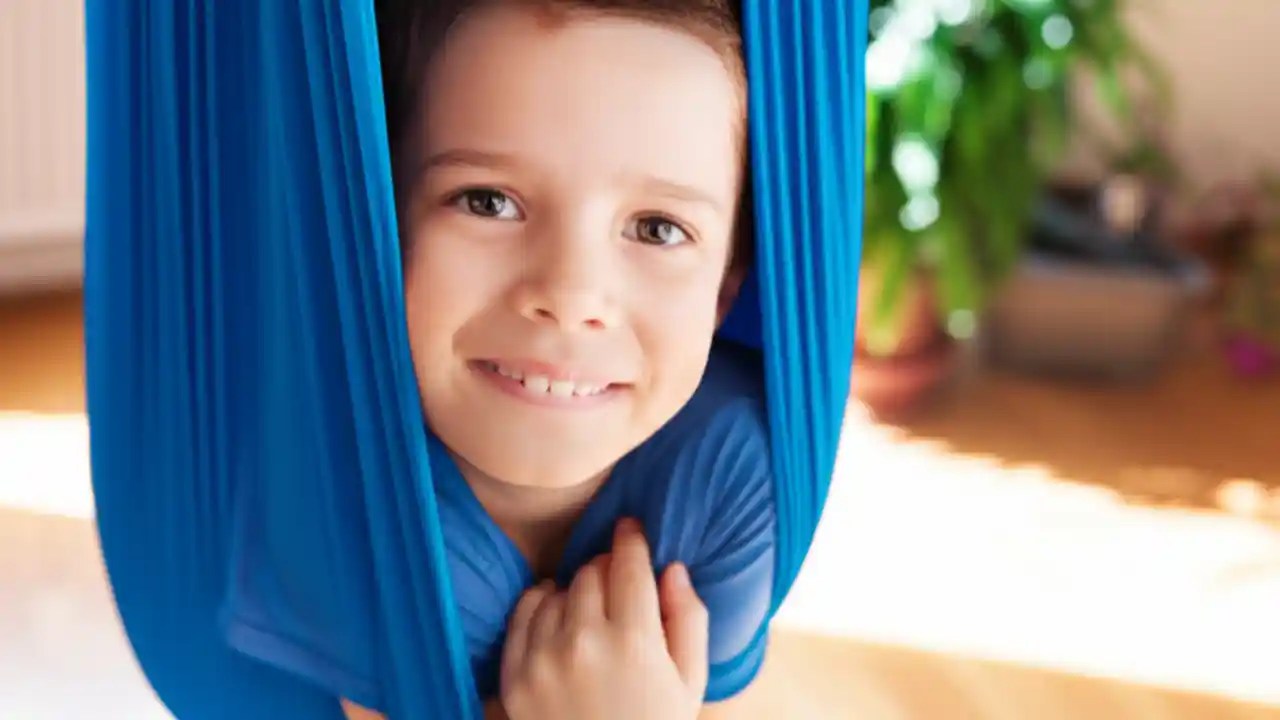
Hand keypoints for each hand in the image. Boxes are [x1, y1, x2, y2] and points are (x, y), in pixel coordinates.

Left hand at [500, 518, 708, 719]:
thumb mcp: (691, 682)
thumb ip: (689, 620)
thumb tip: (672, 567)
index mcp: (636, 643)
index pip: (628, 564)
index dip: (631, 538)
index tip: (630, 528)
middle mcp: (585, 643)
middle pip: (592, 572)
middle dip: (607, 569)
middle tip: (618, 583)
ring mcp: (544, 660)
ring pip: (558, 590)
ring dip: (576, 591)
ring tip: (591, 611)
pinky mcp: (515, 677)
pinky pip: (525, 614)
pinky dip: (542, 605)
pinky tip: (559, 616)